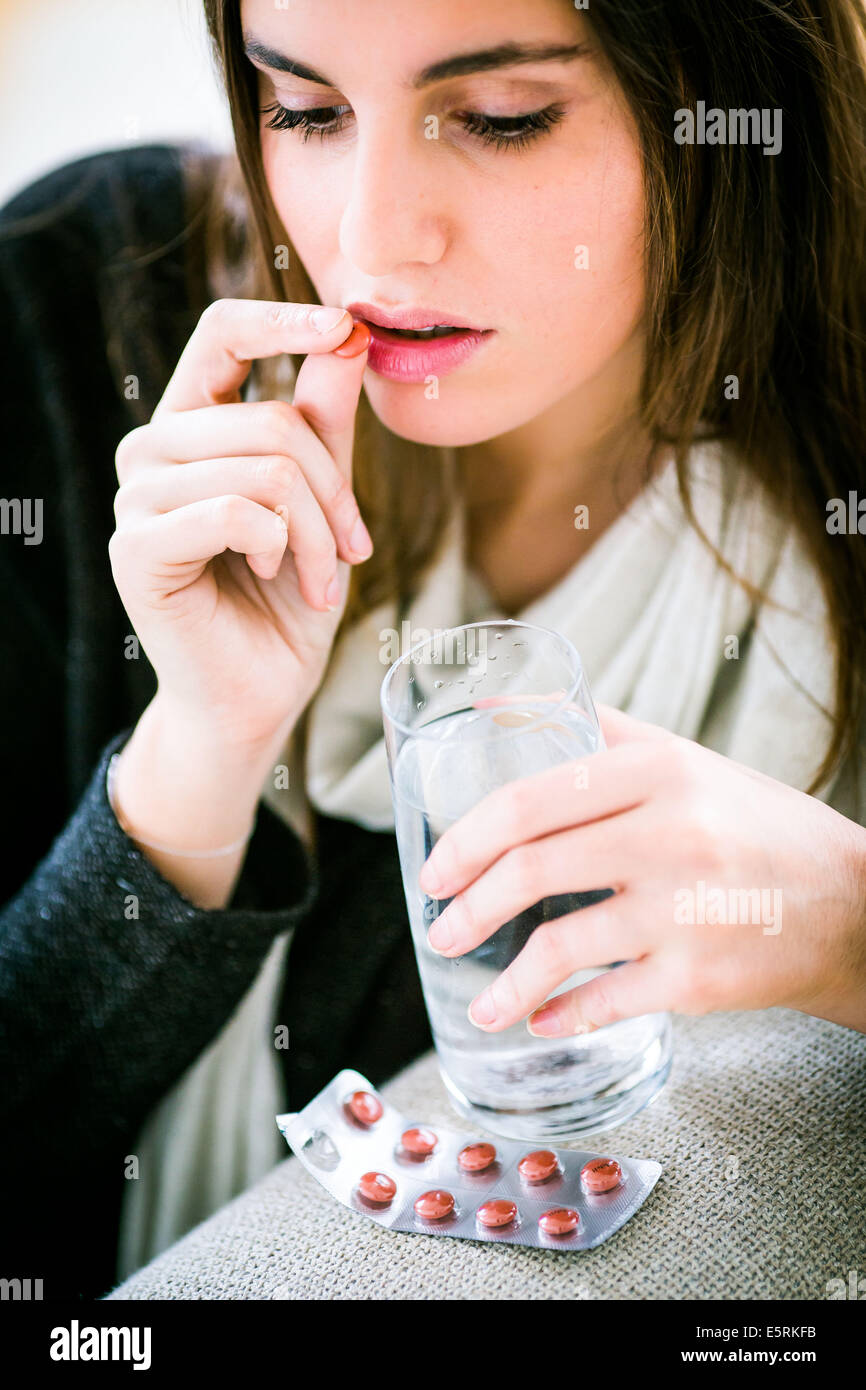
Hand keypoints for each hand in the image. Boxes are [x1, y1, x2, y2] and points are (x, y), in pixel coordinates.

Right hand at [109, 299, 371, 747]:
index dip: (284, 318)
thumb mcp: (323, 498)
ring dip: (316, 532)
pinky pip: (232, 512)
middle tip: (354, 547)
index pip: (221, 332)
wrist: (259, 690)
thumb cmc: (288, 597)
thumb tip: (351, 327)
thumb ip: (325, 416)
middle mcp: (155, 449)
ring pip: (261, 468)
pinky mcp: (138, 548)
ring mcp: (137, 497)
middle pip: (268, 420)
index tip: (347, 325)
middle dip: (333, 490)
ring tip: (322, 576)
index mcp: (195, 424)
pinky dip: (280, 548)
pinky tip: (276, 577)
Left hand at [419, 702, 865, 1034]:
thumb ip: (595, 729)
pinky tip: (542, 1019)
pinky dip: (562, 1015)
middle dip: (468, 907)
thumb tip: (497, 703)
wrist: (853, 904)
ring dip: (505, 984)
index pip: (531, 800)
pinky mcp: (699, 978)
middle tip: (441, 930)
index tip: (436, 869)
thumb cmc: (756, 826)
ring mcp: (684, 911)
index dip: (467, 838)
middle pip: (532, 870)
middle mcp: (670, 835)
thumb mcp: (686, 761)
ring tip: (482, 1002)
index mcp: (659, 772)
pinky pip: (606, 1002)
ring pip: (560, 948)